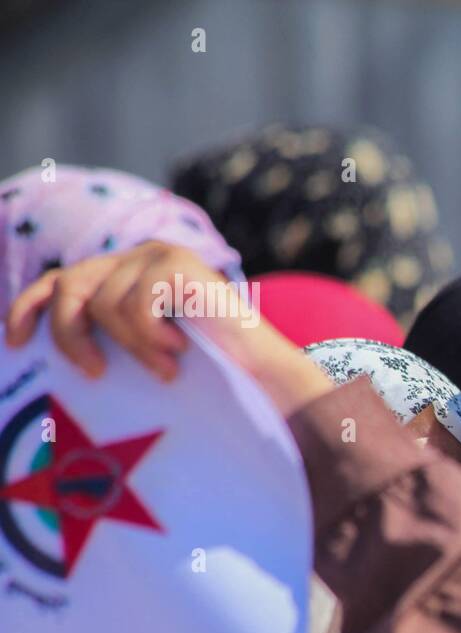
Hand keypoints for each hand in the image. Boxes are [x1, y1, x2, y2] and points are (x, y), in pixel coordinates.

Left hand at [4, 241, 332, 415]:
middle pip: (69, 286)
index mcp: (123, 274)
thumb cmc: (205, 370)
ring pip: (105, 303)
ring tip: (165, 368)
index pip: (59, 279)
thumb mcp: (141, 349)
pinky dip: (152, 336)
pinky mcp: (178, 264)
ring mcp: (158, 255)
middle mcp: (137, 256)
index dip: (29, 308)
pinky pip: (137, 305)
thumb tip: (50, 347)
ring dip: (132, 346)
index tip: (17, 343)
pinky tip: (178, 351)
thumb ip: (106, 334)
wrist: (260, 373)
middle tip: (92, 373)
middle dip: (70, 334)